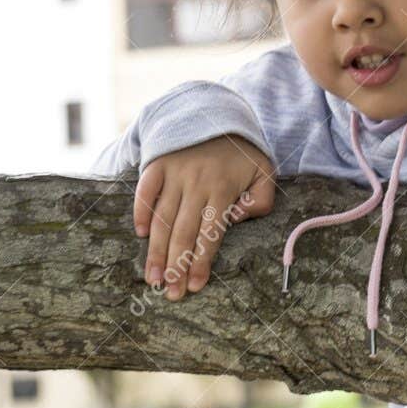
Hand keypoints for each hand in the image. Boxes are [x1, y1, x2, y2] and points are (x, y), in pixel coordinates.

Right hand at [135, 134, 275, 299]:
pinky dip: (142, 211)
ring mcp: (174, 173)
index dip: (201, 261)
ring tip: (153, 278)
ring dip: (156, 250)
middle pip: (183, 231)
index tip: (195, 286)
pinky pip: (145, 191)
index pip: (210, 233)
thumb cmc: (243, 153)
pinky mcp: (157, 164)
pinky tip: (142, 235)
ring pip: (163, 218)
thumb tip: (234, 221)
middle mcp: (197, 183)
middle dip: (176, 266)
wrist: (215, 113)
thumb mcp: (264, 172)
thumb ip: (259, 200)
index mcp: (224, 188)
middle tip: (170, 293)